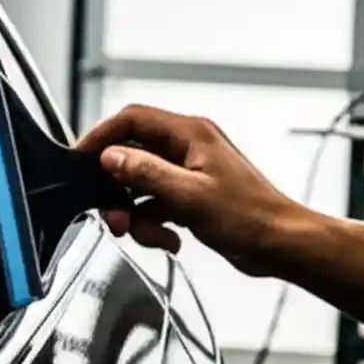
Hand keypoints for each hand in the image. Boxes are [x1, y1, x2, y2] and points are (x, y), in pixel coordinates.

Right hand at [77, 104, 300, 271]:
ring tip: (148, 234)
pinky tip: (168, 239)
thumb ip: (146, 174)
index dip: (103, 136)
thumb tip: (111, 158)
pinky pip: (155, 203)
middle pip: (132, 156)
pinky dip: (153, 223)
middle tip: (115, 215)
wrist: (280, 243)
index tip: (83, 158)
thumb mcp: (190, 196)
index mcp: (190, 135)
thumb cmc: (251, 217)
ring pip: (141, 184)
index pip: (132, 120)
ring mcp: (189, 172)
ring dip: (135, 212)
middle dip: (118, 189)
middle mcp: (188, 148)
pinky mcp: (190, 196)